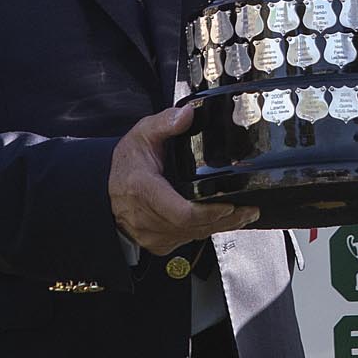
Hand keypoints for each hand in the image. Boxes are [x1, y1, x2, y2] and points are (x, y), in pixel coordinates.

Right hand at [111, 104, 258, 253]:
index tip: (230, 205)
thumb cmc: (127, 162)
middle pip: (193, 227)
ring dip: (220, 227)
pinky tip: (222, 222)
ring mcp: (150, 234)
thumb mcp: (142, 134)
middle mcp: (145, 217)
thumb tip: (186, 114)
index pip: (181, 213)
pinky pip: (186, 241)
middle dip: (224, 220)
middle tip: (249, 210)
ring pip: (193, 237)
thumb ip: (165, 122)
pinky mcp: (158, 243)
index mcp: (143, 189)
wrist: (108, 186)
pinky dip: (205, 231)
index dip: (208, 213)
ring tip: (244, 215)